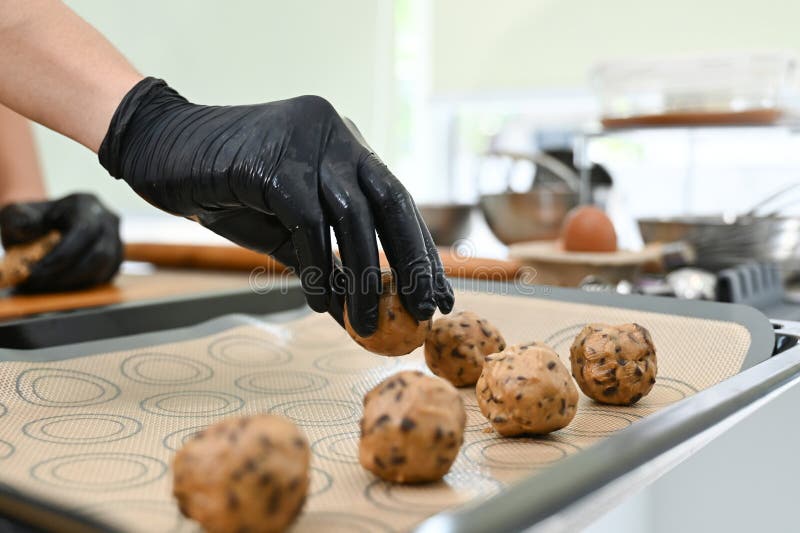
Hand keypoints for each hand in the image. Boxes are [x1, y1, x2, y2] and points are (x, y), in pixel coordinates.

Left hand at [0, 193, 122, 291]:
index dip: (63, 254)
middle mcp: (107, 220)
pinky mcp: (115, 259)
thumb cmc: (32, 221)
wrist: (44, 226)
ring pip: (104, 268)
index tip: (36, 269)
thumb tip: (29, 229)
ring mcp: (115, 240)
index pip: (84, 230)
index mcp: (86, 204)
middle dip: (67, 273)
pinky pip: (103, 277)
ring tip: (45, 285)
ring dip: (73, 282)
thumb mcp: (18, 214)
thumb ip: (20, 219)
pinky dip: (79, 285)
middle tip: (38, 282)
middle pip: (100, 253)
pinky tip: (57, 285)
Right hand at [99, 78, 453, 334]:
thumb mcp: (288, 227)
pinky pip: (309, 224)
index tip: (438, 293)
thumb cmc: (228, 188)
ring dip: (365, 278)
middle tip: (425, 312)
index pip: (397, 200)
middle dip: (413, 262)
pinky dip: (319, 268)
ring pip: (354, 218)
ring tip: (368, 325)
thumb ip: (326, 255)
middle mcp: (336, 136)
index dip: (421, 249)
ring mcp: (306, 143)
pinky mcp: (274, 160)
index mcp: (346, 147)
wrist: (161, 151)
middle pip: (391, 202)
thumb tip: (360, 305)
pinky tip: (322, 304)